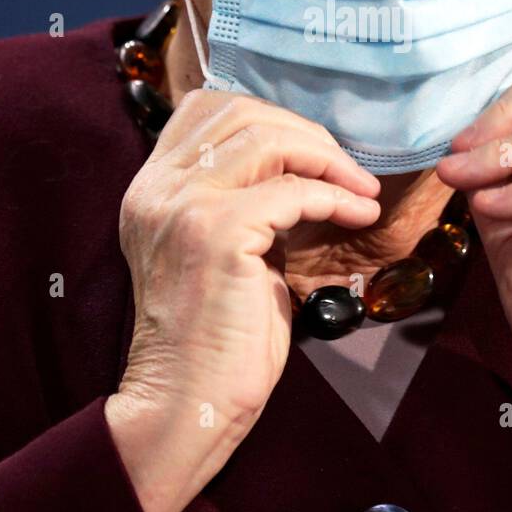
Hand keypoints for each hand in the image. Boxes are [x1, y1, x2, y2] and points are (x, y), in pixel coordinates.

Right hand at [106, 90, 379, 511]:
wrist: (188, 404)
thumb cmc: (216, 339)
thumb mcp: (222, 250)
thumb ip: (240, 200)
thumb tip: (301, 164)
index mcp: (151, 188)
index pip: (206, 106)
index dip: (270, 116)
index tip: (314, 151)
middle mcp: (157, 188)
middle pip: (241, 111)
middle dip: (306, 134)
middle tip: (349, 171)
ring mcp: (182, 205)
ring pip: (266, 137)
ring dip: (327, 159)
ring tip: (359, 190)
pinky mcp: (216, 232)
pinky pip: (292, 190)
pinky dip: (334, 198)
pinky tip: (358, 215)